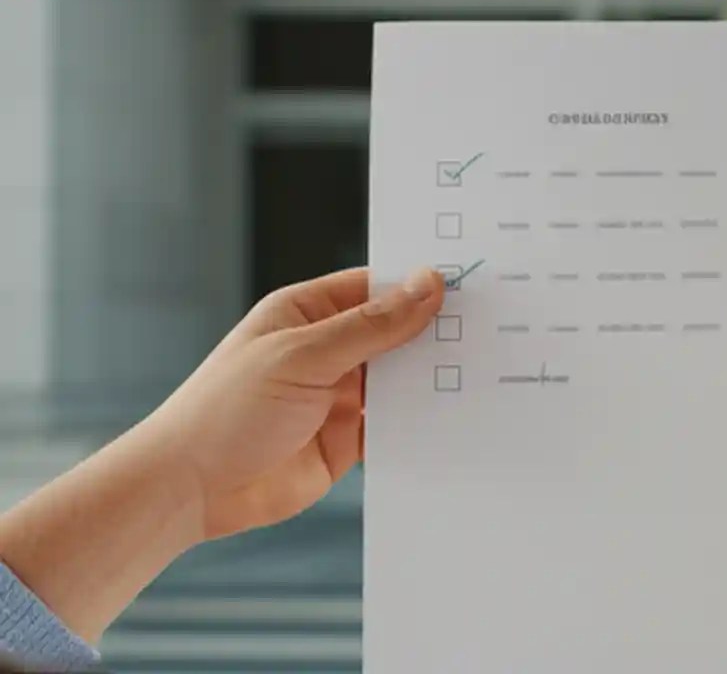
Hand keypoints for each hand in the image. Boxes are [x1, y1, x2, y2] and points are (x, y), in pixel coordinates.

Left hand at [0, 267, 442, 642]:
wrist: (190, 490)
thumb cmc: (225, 410)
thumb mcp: (302, 356)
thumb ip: (370, 326)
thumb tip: (425, 286)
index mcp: (306, 314)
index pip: (374, 287)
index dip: (416, 285)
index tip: (467, 284)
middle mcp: (325, 351)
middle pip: (393, 334)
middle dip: (432, 333)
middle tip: (487, 329)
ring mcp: (336, 398)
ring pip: (399, 381)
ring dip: (430, 380)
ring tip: (481, 372)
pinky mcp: (346, 443)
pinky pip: (395, 428)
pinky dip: (421, 424)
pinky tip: (453, 419)